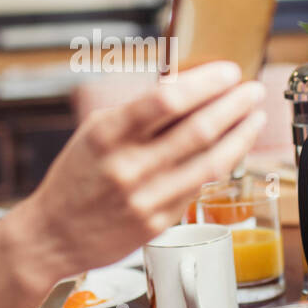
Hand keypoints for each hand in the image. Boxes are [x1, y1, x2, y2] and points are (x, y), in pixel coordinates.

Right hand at [16, 61, 266, 278]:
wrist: (53, 235)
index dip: (205, 83)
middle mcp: (128, 167)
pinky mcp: (159, 223)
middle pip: (198, 130)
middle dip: (234, 105)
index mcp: (107, 135)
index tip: (227, 72)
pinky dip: (221, 164)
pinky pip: (199, 188)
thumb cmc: (75, 179)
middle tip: (253, 90)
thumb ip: (137, 113)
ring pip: (210, 163)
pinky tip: (232, 149)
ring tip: (254, 117)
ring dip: (240, 136)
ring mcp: (146, 198)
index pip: (167, 100)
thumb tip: (182, 88)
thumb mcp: (94, 133)